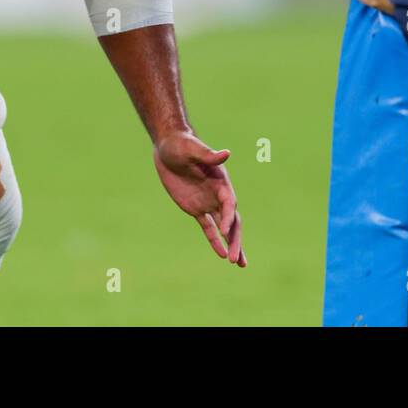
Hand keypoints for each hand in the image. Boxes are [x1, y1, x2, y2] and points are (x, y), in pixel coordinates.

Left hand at [153, 131, 244, 267]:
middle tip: (237, 260)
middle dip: (235, 240)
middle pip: (231, 221)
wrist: (169, 147)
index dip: (228, 217)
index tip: (224, 232)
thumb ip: (209, 155)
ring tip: (238, 263)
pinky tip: (221, 255)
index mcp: (221, 181)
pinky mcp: (196, 209)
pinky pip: (208, 228)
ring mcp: (208, 203)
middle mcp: (218, 194)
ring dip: (231, 244)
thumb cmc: (182, 144)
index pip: (229, 203)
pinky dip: (215, 241)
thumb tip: (226, 153)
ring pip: (224, 228)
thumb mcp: (192, 149)